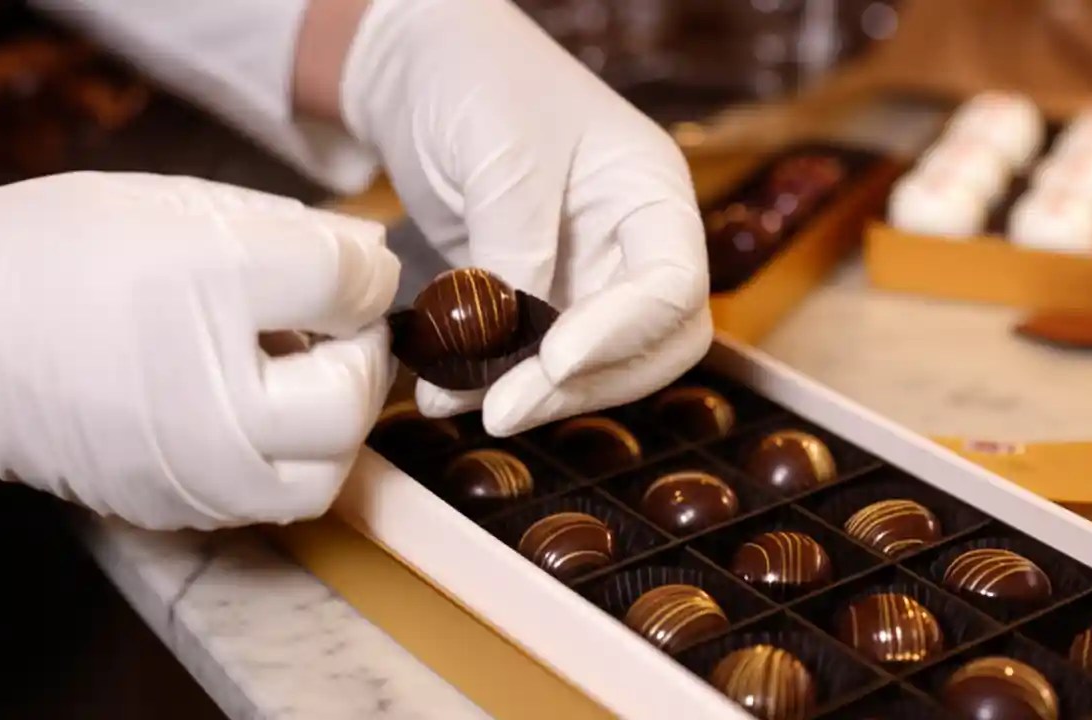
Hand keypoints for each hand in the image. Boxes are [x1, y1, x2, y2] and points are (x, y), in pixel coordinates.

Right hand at [0, 172, 398, 529]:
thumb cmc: (58, 253)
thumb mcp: (182, 208)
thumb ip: (293, 230)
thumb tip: (373, 255)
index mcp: (208, 292)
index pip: (346, 289)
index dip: (365, 272)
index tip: (352, 265)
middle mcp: (211, 405)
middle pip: (350, 400)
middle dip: (361, 355)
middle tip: (335, 323)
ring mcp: (195, 476)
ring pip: (326, 473)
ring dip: (336, 420)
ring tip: (301, 372)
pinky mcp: (176, 510)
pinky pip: (273, 498)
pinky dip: (293, 456)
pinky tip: (258, 408)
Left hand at [340, 0, 712, 436]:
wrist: (419, 68)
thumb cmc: (478, 77)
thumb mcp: (502, 152)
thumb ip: (516, 243)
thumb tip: (515, 338)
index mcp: (651, 194)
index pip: (672, 285)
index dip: (623, 332)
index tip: (555, 359)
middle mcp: (629, 246)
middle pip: (648, 346)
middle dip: (582, 385)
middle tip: (505, 408)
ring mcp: (582, 277)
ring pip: (590, 367)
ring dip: (533, 396)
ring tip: (457, 403)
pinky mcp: (531, 299)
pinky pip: (527, 358)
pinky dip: (489, 380)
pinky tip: (442, 391)